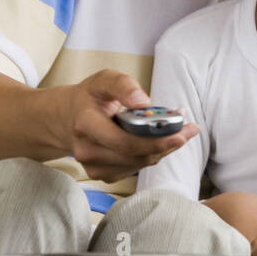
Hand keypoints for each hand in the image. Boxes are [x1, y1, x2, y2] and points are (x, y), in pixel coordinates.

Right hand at [55, 70, 199, 181]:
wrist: (67, 119)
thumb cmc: (90, 98)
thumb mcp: (104, 80)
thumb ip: (123, 85)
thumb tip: (144, 102)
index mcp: (85, 125)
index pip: (124, 141)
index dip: (155, 140)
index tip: (181, 132)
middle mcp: (87, 151)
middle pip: (136, 155)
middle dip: (167, 143)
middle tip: (189, 130)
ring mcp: (94, 167)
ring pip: (140, 163)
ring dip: (163, 148)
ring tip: (177, 130)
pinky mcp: (104, 175)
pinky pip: (137, 167)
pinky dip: (152, 154)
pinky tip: (158, 140)